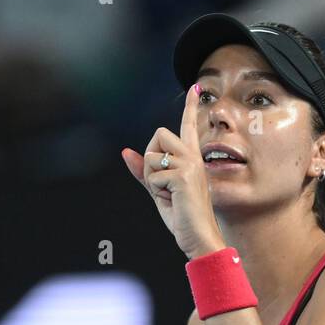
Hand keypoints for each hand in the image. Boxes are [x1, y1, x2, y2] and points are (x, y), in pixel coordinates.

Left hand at [121, 83, 225, 259]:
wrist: (198, 239)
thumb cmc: (183, 217)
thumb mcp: (158, 191)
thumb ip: (144, 171)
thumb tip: (125, 152)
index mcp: (190, 159)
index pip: (188, 126)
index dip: (190, 106)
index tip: (196, 86)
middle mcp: (193, 157)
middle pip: (159, 133)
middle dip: (149, 158)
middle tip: (162, 184)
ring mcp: (190, 164)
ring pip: (152, 155)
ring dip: (151, 177)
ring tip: (168, 194)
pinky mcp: (183, 175)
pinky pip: (152, 174)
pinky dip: (156, 190)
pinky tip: (172, 200)